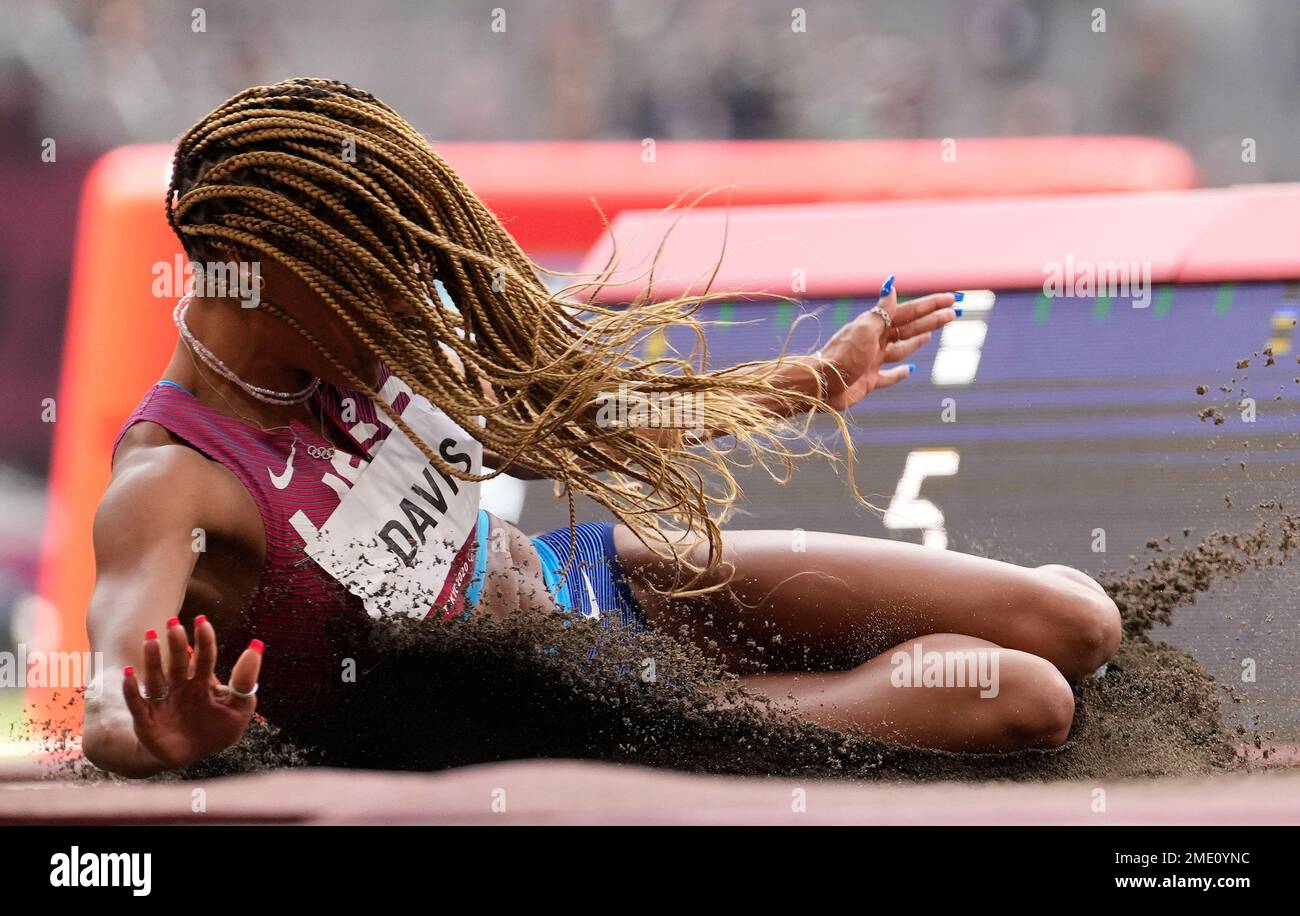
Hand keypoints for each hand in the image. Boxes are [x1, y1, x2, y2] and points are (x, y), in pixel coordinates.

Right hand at [121, 616, 263, 769]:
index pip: (204, 657)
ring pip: (156, 677)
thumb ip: (245, 680)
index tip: (201, 619)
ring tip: (150, 639)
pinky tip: (129, 675)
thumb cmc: (217, 729)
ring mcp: (162, 702)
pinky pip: (138, 703)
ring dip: (152, 659)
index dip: (203, 639)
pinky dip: (132, 690)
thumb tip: (257, 644)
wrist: (193, 758)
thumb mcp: (239, 707)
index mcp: (202, 682)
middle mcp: (180, 688)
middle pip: (177, 662)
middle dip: (176, 644)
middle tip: (173, 623)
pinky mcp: (146, 720)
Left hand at [815, 278, 958, 410]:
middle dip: (931, 321)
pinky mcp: (869, 381)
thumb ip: (881, 311)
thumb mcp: (864, 329)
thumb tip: (891, 284)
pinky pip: (889, 376)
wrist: (823, 384)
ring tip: (931, 334)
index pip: (909, 312)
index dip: (930, 305)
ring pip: (901, 349)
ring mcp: (872, 361)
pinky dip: (900, 373)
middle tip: (954, 314)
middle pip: (909, 328)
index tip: (951, 298)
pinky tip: (910, 370)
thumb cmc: (843, 355)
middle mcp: (874, 341)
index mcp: (875, 326)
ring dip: (917, 341)